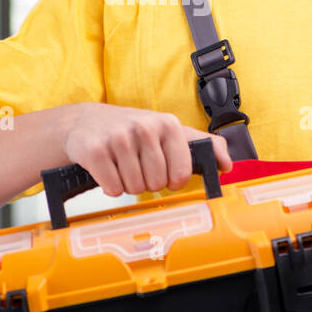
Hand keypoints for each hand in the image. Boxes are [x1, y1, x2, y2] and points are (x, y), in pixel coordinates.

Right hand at [61, 103, 233, 196]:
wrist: (83, 122)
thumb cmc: (131, 129)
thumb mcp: (168, 131)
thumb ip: (202, 145)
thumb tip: (227, 165)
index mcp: (168, 124)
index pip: (181, 175)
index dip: (171, 180)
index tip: (162, 170)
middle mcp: (144, 128)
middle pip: (156, 184)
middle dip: (146, 181)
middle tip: (136, 165)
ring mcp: (118, 138)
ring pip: (133, 187)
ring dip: (127, 183)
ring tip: (121, 165)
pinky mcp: (94, 150)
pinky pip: (112, 188)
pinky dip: (109, 185)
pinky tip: (106, 169)